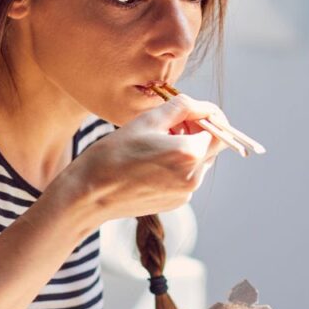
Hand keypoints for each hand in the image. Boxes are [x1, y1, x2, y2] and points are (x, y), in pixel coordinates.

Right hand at [60, 93, 231, 224]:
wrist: (91, 193)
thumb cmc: (114, 153)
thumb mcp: (148, 120)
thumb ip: (182, 108)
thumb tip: (204, 106)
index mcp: (189, 154)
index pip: (218, 130)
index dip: (206, 117)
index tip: (188, 112)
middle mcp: (193, 177)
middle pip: (211, 147)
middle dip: (196, 132)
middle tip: (170, 123)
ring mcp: (186, 193)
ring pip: (198, 162)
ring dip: (186, 148)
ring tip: (156, 142)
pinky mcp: (176, 203)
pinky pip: (186, 177)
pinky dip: (177, 165)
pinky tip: (152, 160)